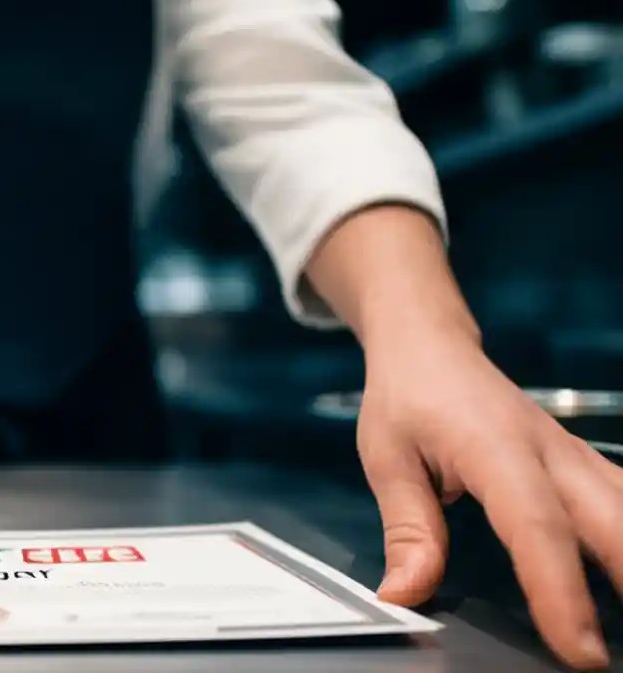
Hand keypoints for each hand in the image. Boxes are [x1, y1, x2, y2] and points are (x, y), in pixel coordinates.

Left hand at [359, 332, 619, 670]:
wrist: (429, 345)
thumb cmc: (407, 397)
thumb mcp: (387, 458)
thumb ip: (408, 529)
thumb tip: (405, 593)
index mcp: (495, 447)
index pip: (536, 526)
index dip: (560, 590)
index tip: (577, 647)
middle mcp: (549, 451)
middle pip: (612, 519)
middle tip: (610, 655)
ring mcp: (574, 455)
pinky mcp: (583, 464)